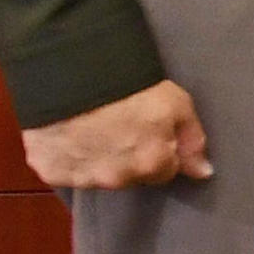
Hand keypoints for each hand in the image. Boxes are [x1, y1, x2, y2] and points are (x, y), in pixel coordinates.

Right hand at [23, 78, 211, 188]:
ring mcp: (80, 178)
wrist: (71, 75)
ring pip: (97, 176)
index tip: (150, 132)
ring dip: (98, 160)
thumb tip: (203, 173)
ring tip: (93, 129)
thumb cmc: (131, 86)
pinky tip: (67, 135)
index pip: (165, 171)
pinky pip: (63, 171)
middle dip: (129, 158)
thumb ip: (192, 141)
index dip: (160, 150)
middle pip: (130, 176)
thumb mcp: (176, 104)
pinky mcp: (49, 172)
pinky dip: (67, 157)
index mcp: (151, 165)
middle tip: (120, 128)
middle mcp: (117, 179)